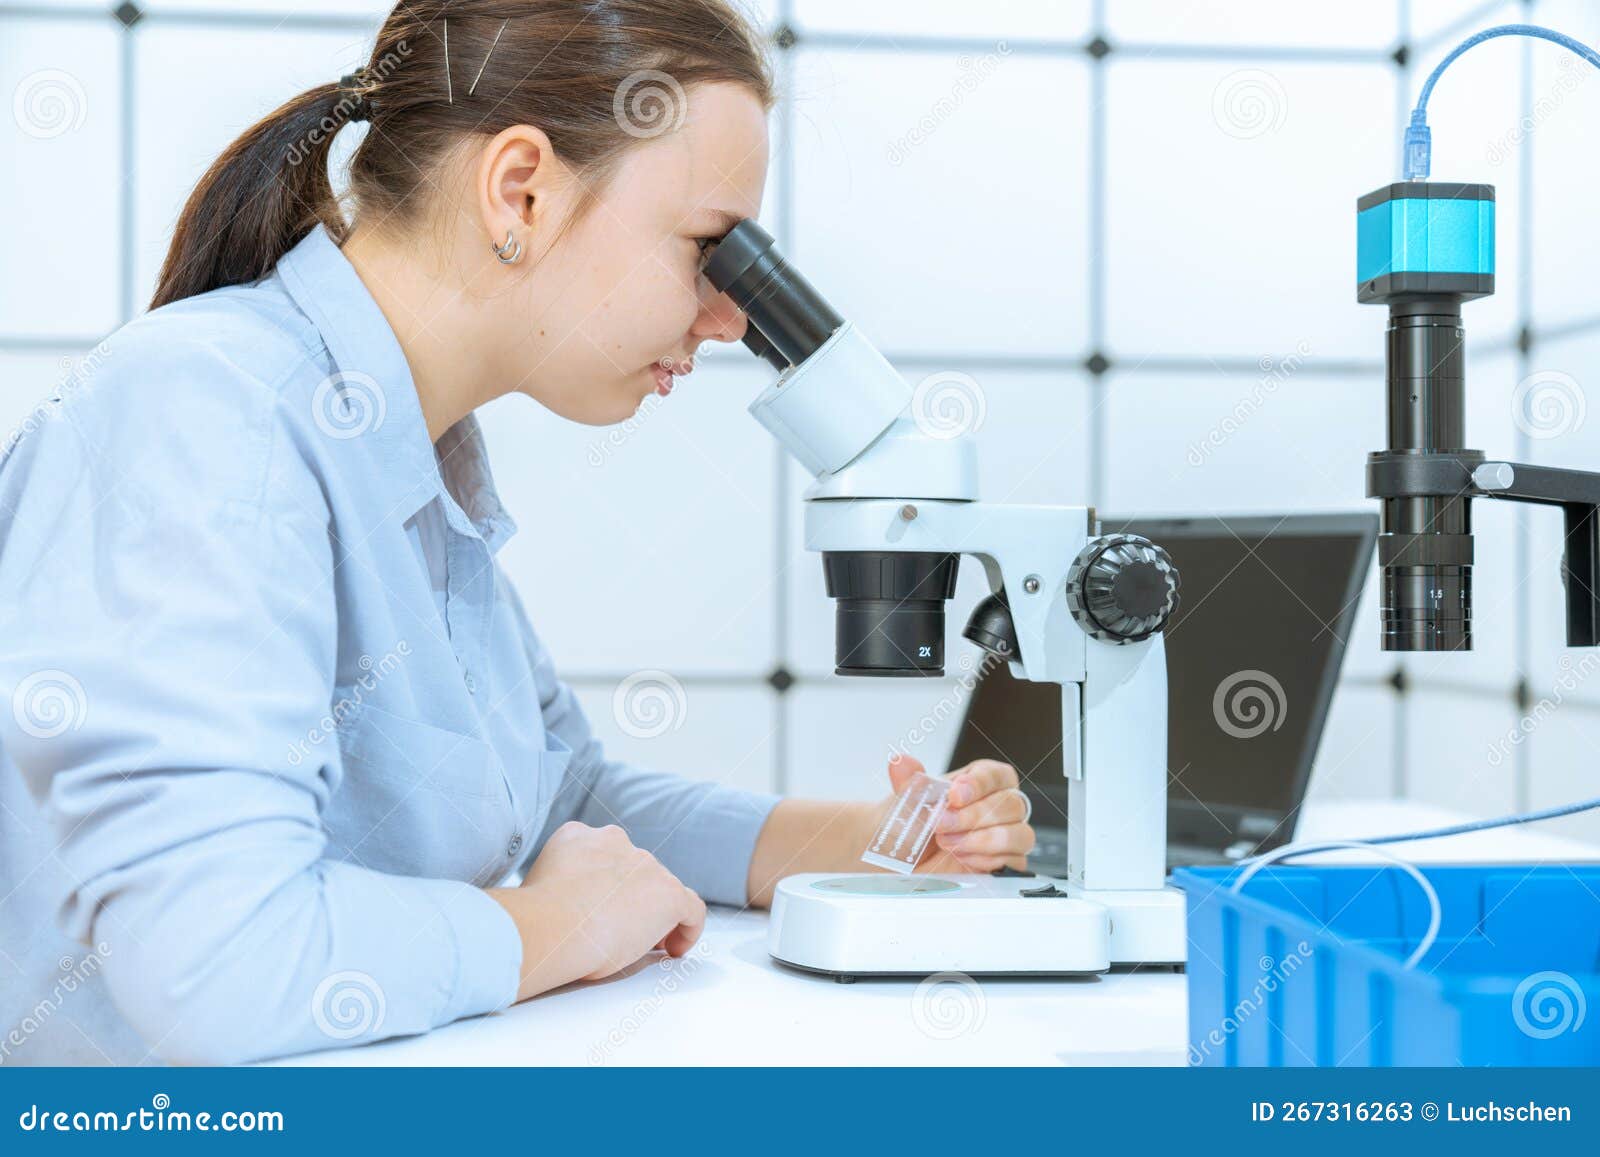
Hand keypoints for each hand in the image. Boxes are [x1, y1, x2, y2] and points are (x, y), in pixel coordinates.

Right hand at [492, 822, 705, 997]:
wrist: (551, 925)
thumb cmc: (536, 919)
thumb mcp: (543, 885)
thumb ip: (561, 884)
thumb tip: (569, 908)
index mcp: (579, 836)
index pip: (605, 853)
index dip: (611, 883)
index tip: (607, 910)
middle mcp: (614, 841)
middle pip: (636, 869)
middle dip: (635, 898)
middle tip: (628, 932)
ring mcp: (644, 864)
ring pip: (661, 887)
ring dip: (657, 914)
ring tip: (650, 946)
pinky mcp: (668, 892)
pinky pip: (691, 909)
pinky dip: (687, 929)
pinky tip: (674, 949)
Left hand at [883, 753, 1034, 873]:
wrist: (899, 863)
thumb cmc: (907, 829)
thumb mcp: (906, 804)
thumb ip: (909, 782)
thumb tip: (901, 761)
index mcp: (978, 783)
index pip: (996, 775)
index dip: (979, 784)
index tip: (954, 795)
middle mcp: (996, 807)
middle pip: (1011, 804)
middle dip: (974, 816)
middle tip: (941, 824)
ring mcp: (1004, 836)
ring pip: (1020, 834)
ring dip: (983, 840)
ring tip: (948, 843)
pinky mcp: (1005, 865)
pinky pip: (1014, 862)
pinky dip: (986, 860)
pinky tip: (962, 858)